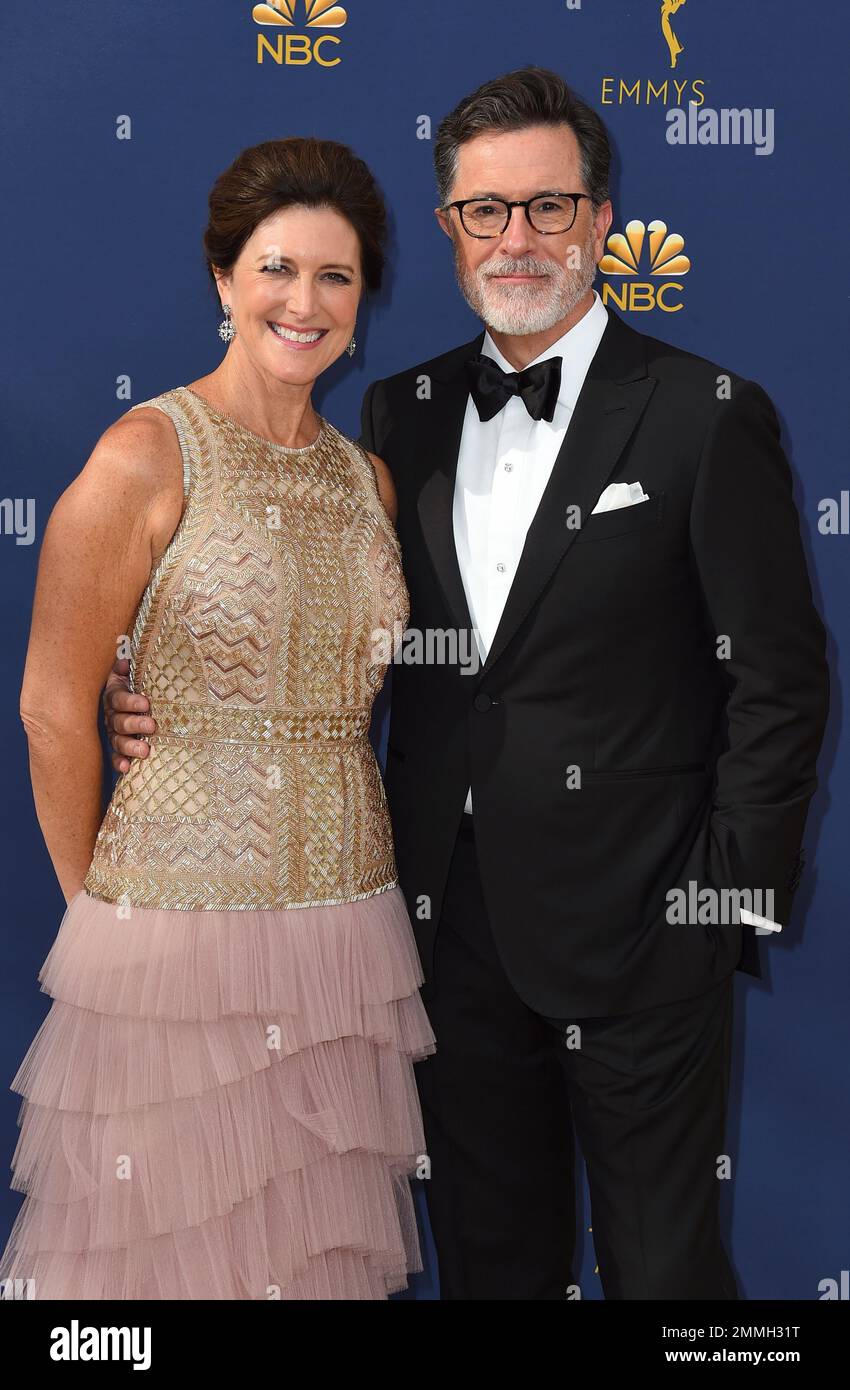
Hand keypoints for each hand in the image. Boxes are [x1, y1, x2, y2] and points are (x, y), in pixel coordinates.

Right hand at [102, 657, 156, 772]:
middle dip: (135, 724)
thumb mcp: (128, 675)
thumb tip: (124, 663)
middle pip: (119, 722)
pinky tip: (127, 768)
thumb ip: (125, 670)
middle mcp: (111, 716)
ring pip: (118, 741)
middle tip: (151, 725)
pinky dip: (120, 762)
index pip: (118, 699)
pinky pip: (115, 756)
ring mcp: (113, 733)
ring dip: (130, 747)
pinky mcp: (117, 748)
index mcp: (113, 697)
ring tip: (145, 751)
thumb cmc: (133, 686)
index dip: (131, 702)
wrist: (126, 700)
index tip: (146, 703)